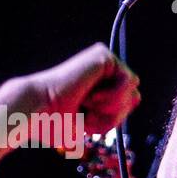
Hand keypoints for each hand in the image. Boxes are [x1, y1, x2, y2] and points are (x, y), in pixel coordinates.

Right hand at [14, 43, 140, 136]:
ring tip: (88, 104)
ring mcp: (102, 60)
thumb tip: (137, 97)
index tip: (87, 121)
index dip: (112, 119)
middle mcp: (101, 69)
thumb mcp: (95, 122)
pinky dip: (113, 96)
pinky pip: (129, 81)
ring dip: (111, 107)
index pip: (128, 104)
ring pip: (133, 92)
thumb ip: (116, 111)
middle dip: (113, 115)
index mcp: (97, 84)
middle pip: (134, 98)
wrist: (39, 111)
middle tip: (87, 113)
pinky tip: (92, 95)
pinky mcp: (103, 55)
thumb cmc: (57, 122)